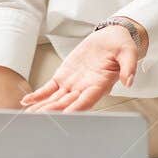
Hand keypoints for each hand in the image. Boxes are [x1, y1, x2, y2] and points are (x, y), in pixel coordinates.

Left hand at [21, 21, 145, 112]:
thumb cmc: (121, 45)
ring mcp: (73, 84)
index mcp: (100, 84)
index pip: (87, 100)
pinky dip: (38, 95)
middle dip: (53, 112)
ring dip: (42, 108)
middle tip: (40, 119)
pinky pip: (49, 89)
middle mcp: (85, 88)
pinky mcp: (64, 77)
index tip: (65, 115)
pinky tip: (27, 102)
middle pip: (67, 104)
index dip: (76, 108)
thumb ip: (129, 66)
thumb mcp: (128, 52)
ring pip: (55, 100)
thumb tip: (129, 80)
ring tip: (28, 115)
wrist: (111, 38)